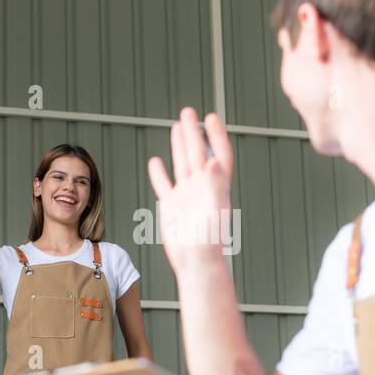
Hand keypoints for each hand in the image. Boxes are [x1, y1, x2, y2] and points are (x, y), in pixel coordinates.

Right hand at [146, 109, 233, 274]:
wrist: (196, 262)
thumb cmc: (209, 241)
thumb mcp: (214, 210)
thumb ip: (214, 184)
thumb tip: (213, 161)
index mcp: (217, 186)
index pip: (218, 154)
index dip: (216, 135)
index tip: (211, 117)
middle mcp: (202, 187)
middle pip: (198, 153)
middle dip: (194, 132)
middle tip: (189, 112)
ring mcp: (186, 196)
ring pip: (182, 164)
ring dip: (179, 145)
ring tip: (177, 126)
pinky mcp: (172, 207)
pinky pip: (164, 185)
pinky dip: (159, 172)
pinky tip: (155, 161)